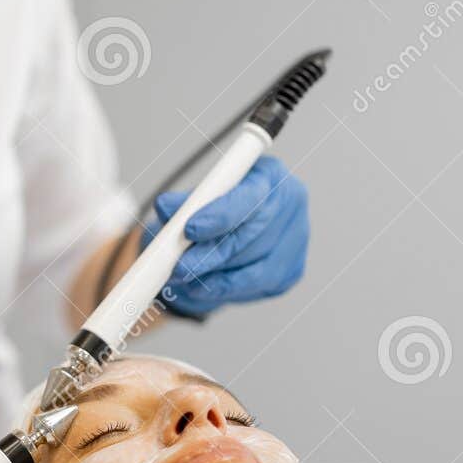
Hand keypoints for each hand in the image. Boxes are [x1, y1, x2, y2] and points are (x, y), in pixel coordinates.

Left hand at [144, 155, 308, 317]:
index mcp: (269, 174)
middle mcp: (290, 204)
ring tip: (182, 278)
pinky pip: (256, 286)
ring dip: (213, 276)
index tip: (189, 229)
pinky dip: (225, 288)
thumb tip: (166, 206)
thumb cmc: (217, 204)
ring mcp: (296, 240)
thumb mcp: (196, 198)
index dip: (220, 214)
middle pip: (250, 235)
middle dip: (210, 254)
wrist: (236, 227)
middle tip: (178, 267)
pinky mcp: (291, 270)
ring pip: (253, 267)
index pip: (249, 196)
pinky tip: (202, 288)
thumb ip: (183, 202)